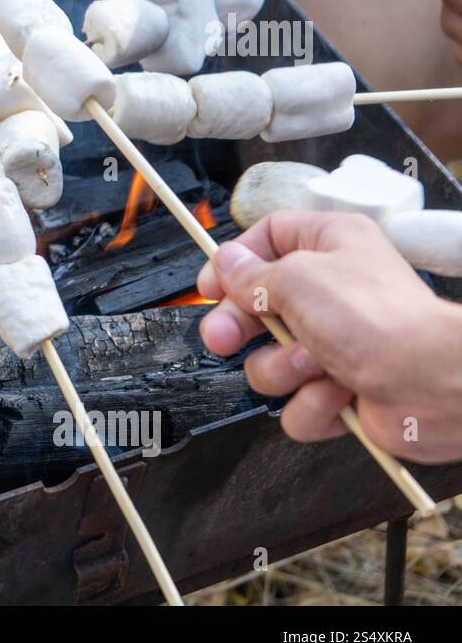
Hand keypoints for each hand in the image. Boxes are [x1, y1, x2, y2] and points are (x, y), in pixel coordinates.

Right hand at [195, 210, 461, 462]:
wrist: (432, 383)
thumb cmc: (378, 319)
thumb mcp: (297, 278)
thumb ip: (251, 274)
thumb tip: (227, 263)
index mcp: (329, 246)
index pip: (267, 238)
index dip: (233, 262)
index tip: (209, 288)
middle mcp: (331, 291)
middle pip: (257, 305)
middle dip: (239, 328)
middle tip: (223, 339)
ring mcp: (334, 343)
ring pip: (271, 361)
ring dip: (284, 368)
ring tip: (316, 364)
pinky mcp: (339, 390)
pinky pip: (296, 404)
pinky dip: (312, 404)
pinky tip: (339, 394)